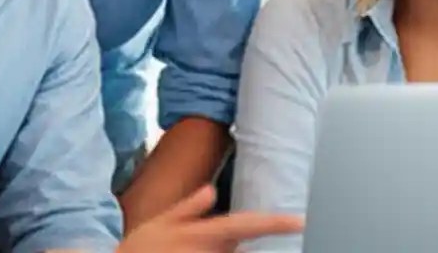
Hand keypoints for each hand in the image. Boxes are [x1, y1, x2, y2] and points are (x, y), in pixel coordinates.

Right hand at [116, 185, 302, 252]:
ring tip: (188, 249)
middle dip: (235, 251)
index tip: (299, 221)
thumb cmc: (137, 250)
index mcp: (201, 234)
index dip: (275, 223)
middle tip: (198, 245)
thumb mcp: (160, 223)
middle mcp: (206, 252)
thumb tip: (210, 191)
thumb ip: (188, 208)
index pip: (246, 224)